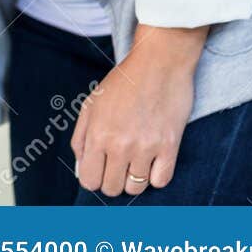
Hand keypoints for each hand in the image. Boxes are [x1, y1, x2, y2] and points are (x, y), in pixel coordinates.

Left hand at [72, 24, 205, 196]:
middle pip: (111, 188)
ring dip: (134, 178)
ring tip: (135, 160)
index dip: (93, 177)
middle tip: (118, 164)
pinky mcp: (170, 147)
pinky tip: (153, 160)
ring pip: (135, 188)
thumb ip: (81, 138)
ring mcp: (146, 147)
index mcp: (97, 134)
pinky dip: (156, 176)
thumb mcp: (91, 105)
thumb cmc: (123, 82)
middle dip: (112, 180)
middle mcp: (119, 144)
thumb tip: (81, 168)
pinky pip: (161, 181)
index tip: (100, 169)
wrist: (159, 64)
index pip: (89, 180)